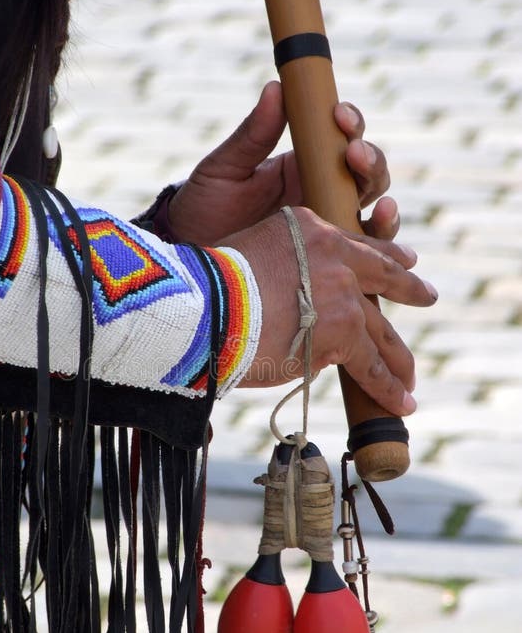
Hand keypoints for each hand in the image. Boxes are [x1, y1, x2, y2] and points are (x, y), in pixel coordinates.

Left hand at [167, 81, 394, 244]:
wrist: (193, 258)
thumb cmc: (204, 208)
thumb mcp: (224, 169)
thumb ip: (252, 135)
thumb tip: (275, 88)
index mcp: (304, 164)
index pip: (341, 136)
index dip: (350, 122)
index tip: (338, 115)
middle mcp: (323, 193)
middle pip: (368, 173)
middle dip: (369, 161)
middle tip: (353, 154)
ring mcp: (329, 228)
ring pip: (375, 213)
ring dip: (385, 207)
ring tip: (382, 205)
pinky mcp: (329, 264)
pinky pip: (365, 257)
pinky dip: (381, 246)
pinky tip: (382, 242)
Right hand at [218, 208, 437, 415]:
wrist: (206, 304)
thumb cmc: (210, 285)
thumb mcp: (250, 251)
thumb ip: (281, 269)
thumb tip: (293, 305)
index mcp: (309, 230)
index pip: (353, 246)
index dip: (379, 256)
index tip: (400, 259)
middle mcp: (334, 256)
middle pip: (381, 278)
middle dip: (407, 289)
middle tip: (427, 295)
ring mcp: (342, 294)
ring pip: (380, 330)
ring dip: (398, 358)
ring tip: (409, 378)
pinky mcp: (342, 334)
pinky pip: (371, 365)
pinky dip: (387, 387)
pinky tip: (401, 402)